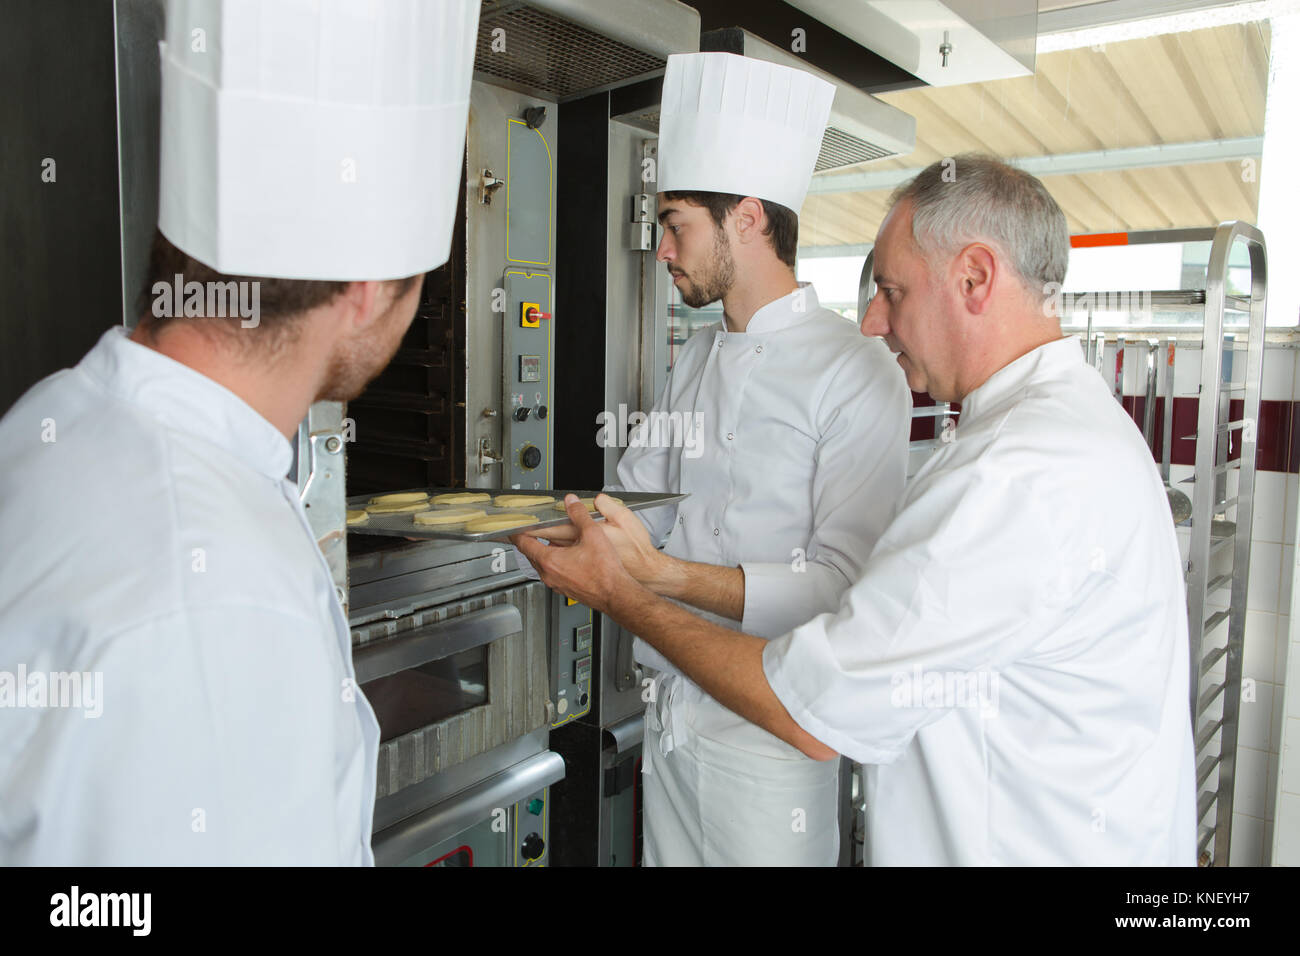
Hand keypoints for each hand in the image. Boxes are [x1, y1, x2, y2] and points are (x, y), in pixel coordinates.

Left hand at [522, 493, 670, 588]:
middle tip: (530, 530)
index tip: (513, 527)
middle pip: (530, 555)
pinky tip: (567, 557)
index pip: (524, 544)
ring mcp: (556, 584)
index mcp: (550, 561)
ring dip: (543, 553)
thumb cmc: (606, 572)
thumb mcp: (593, 535)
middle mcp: (549, 575)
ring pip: (541, 565)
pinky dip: (554, 563)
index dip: (517, 533)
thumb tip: (571, 503)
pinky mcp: (565, 589)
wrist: (617, 594)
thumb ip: (579, 515)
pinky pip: (553, 573)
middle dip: (530, 541)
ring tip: (551, 541)